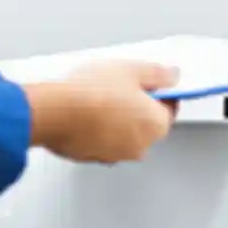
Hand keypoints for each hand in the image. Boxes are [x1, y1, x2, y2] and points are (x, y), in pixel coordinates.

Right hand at [24, 60, 179, 163]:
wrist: (55, 111)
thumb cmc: (93, 92)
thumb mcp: (132, 69)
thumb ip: (158, 74)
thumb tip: (172, 76)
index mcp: (156, 125)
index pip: (169, 108)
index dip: (159, 92)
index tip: (150, 83)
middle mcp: (139, 146)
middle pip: (146, 123)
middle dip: (136, 106)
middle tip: (120, 86)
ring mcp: (114, 155)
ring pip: (122, 134)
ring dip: (116, 119)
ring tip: (98, 96)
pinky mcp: (90, 158)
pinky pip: (100, 141)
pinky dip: (97, 130)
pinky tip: (85, 112)